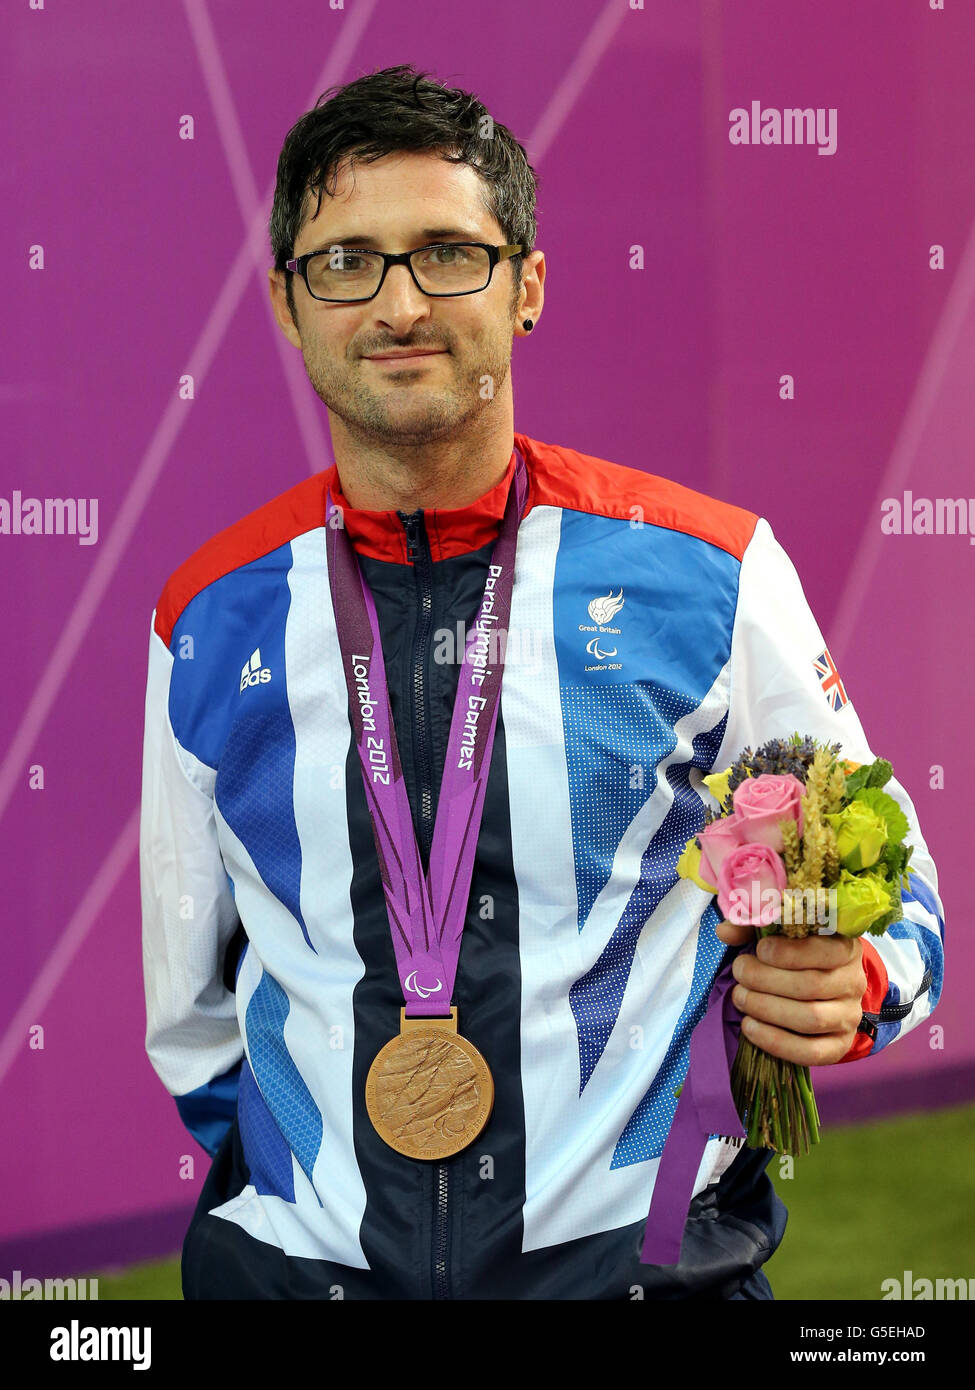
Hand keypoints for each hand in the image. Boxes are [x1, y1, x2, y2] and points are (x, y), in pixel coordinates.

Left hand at [714, 918, 866, 1064]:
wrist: (820, 993)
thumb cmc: (794, 957)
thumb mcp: (779, 936)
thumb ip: (753, 928)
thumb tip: (724, 932)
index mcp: (844, 949)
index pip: (824, 951)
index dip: (788, 952)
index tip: (760, 949)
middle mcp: (853, 983)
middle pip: (811, 985)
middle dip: (765, 979)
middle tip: (739, 972)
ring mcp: (848, 1017)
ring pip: (811, 1018)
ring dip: (766, 1008)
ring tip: (740, 997)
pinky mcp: (839, 1046)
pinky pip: (811, 1052)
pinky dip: (776, 1042)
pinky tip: (750, 1027)